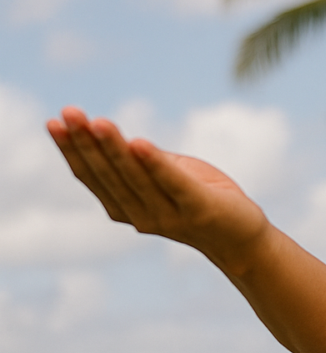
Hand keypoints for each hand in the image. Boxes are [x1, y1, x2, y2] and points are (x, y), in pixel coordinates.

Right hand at [47, 107, 270, 273]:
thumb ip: (144, 161)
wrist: (244, 239)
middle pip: (108, 175)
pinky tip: (138, 142)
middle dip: (86, 143)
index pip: (93, 177)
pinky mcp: (199, 209)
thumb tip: (116, 139)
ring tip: (97, 122)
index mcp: (127, 208)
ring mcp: (169, 216)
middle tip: (67, 113)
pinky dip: (155, 164)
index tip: (55, 122)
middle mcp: (141, 216)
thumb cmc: (204, 200)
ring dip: (114, 149)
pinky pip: (173, 183)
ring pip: (135, 178)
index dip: (73, 150)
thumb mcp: (170, 174)